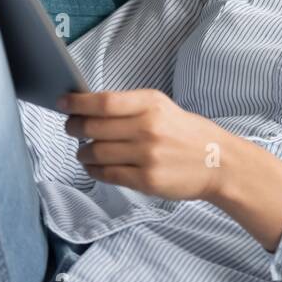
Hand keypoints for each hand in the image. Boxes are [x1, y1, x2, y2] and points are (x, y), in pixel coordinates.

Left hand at [59, 89, 231, 202]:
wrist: (219, 163)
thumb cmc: (188, 134)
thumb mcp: (164, 108)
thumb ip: (130, 107)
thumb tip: (88, 108)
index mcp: (152, 104)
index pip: (103, 102)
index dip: (77, 103)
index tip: (62, 103)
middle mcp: (149, 128)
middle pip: (93, 127)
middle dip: (74, 127)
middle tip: (71, 127)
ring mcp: (147, 155)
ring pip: (95, 152)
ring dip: (83, 151)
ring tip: (86, 150)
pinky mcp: (146, 179)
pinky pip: (106, 174)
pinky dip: (94, 169)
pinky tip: (95, 165)